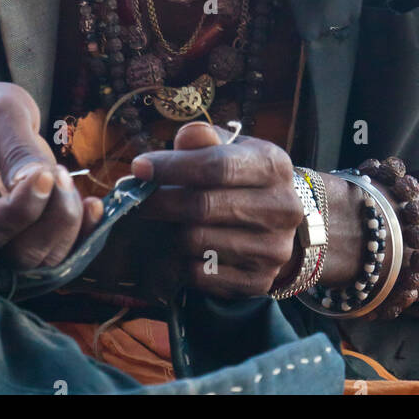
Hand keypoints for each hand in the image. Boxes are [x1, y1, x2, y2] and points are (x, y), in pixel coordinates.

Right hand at [0, 82, 101, 269]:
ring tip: (67, 181)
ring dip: (68, 224)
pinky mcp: (23, 236)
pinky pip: (53, 253)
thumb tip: (39, 179)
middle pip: (17, 253)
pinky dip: (81, 235)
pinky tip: (93, 207)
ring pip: (39, 260)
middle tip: (58, 172)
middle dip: (53, 218)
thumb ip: (16, 145)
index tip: (47, 172)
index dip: (24, 207)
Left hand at [131, 122, 302, 298]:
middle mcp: (282, 208)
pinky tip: (179, 248)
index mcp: (274, 166)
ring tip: (162, 222)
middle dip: (161, 201)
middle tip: (136, 199)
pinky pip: (200, 273)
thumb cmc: (243, 177)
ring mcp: (274, 249)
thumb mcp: (231, 149)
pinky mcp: (259, 281)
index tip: (139, 167)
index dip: (173, 167)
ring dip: (170, 232)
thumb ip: (206, 140)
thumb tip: (185, 136)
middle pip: (204, 206)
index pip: (217, 166)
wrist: (277, 220)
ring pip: (197, 241)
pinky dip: (181, 261)